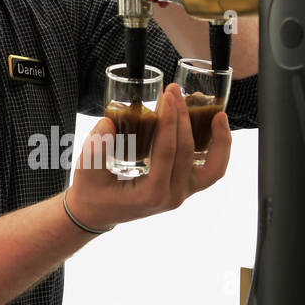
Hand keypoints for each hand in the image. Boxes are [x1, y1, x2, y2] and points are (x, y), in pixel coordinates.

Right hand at [66, 84, 231, 228]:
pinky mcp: (185, 188)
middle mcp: (172, 196)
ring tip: (218, 114)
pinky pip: (212, 170)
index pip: (166, 151)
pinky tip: (217, 127)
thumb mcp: (86, 170)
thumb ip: (95, 147)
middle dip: (184, 118)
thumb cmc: (91, 190)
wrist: (97, 213)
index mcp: (151, 193)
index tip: (167, 96)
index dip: (169, 121)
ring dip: (218, 139)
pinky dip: (219, 150)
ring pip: (214, 167)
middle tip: (175, 91)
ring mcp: (182, 194)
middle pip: (188, 152)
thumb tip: (109, 122)